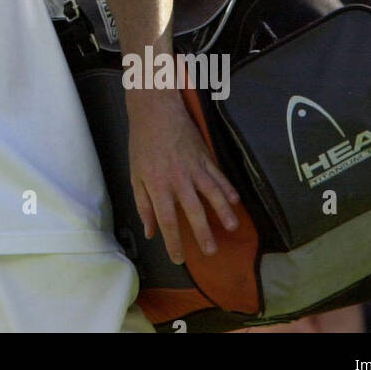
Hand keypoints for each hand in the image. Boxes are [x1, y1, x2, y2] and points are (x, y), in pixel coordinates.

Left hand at [127, 90, 239, 264]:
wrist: (156, 111)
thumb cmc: (142, 143)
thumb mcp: (135, 174)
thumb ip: (143, 204)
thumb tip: (149, 231)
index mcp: (157, 185)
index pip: (167, 220)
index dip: (173, 241)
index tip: (178, 258)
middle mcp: (178, 179)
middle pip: (194, 211)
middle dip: (203, 233)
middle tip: (211, 251)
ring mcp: (195, 167)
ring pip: (214, 194)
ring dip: (224, 212)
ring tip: (232, 228)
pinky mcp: (206, 156)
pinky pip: (220, 176)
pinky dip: (229, 189)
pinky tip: (236, 201)